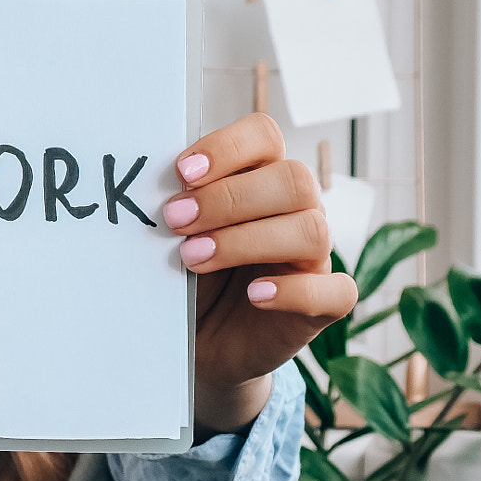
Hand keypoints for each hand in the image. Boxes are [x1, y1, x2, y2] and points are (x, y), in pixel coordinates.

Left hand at [166, 114, 357, 436]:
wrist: (200, 343)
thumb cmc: (188, 279)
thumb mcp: (173, 240)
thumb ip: (175, 209)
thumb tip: (145, 188)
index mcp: (262, 177)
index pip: (264, 137)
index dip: (227, 148)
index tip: (182, 173)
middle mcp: (296, 210)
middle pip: (292, 179)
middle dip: (228, 199)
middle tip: (176, 220)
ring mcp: (313, 258)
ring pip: (311, 230)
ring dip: (247, 241)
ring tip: (193, 259)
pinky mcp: (323, 306)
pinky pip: (336, 292)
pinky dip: (295, 291)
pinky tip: (254, 294)